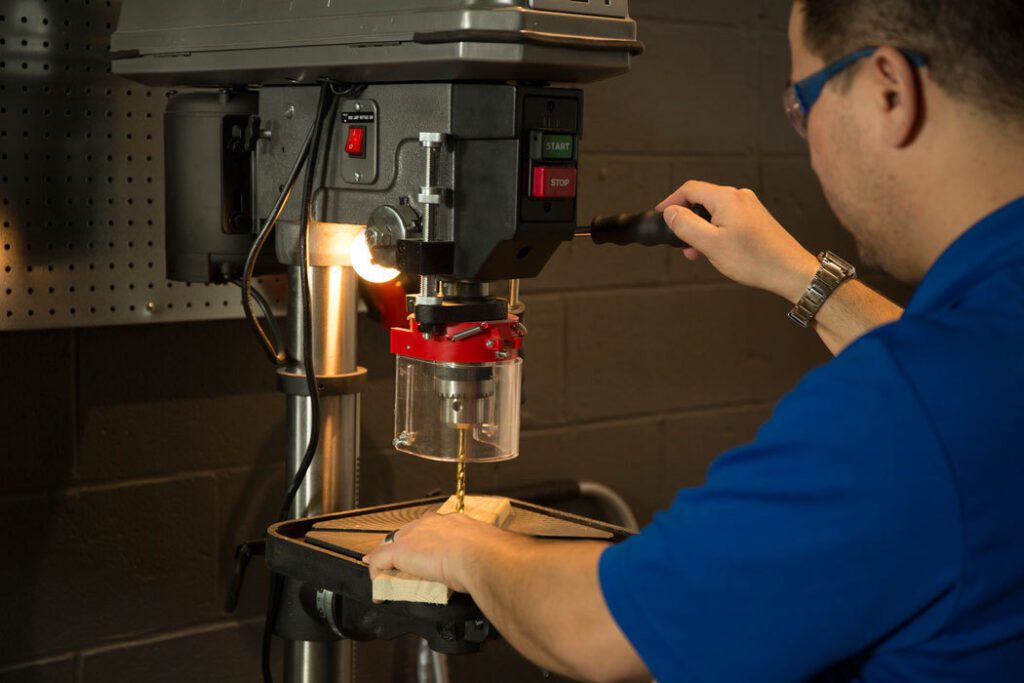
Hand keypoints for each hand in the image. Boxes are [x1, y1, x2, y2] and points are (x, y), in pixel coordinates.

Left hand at [363, 512, 508, 594]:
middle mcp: (430, 524)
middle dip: (401, 549)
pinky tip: (379, 593)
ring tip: (388, 579)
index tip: (421, 551)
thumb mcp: (484, 549)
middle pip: (406, 534)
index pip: (429, 528)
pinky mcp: (400, 551)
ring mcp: (413, 536)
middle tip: (402, 568)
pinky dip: (376, 576)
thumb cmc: (490, 553)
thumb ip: (479, 554)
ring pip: (391, 546)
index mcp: (452, 522)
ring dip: (388, 563)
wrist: (482, 555)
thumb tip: (488, 565)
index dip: (421, 540)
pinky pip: (379, 561)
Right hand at [657, 181, 819, 302]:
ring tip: (696, 251)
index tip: (661, 214)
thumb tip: (670, 213)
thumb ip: (686, 225)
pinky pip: (727, 219)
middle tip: (678, 240)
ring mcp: (748, 207)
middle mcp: (739, 197)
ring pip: (714, 212)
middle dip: (687, 219)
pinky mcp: (755, 219)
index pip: (689, 189)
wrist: (789, 270)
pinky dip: (715, 232)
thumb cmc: (756, 259)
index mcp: (726, 198)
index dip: (671, 201)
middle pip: (702, 200)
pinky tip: (713, 250)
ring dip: (700, 229)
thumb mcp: (710, 244)